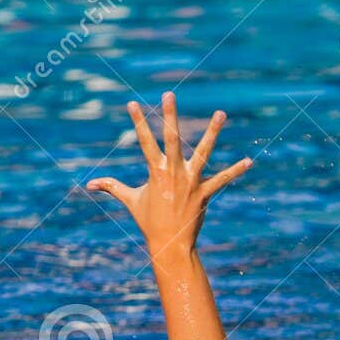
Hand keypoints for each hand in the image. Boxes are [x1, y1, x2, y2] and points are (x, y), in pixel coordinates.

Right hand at [87, 92, 251, 259]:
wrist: (169, 245)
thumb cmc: (149, 222)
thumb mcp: (130, 201)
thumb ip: (112, 187)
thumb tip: (89, 184)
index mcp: (155, 171)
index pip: (144, 141)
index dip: (137, 122)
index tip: (132, 103)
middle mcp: (173, 173)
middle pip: (171, 139)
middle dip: (169, 116)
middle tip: (168, 95)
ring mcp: (191, 182)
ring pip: (204, 152)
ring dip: (213, 132)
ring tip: (221, 113)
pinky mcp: (205, 193)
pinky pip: (223, 180)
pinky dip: (236, 171)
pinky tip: (249, 161)